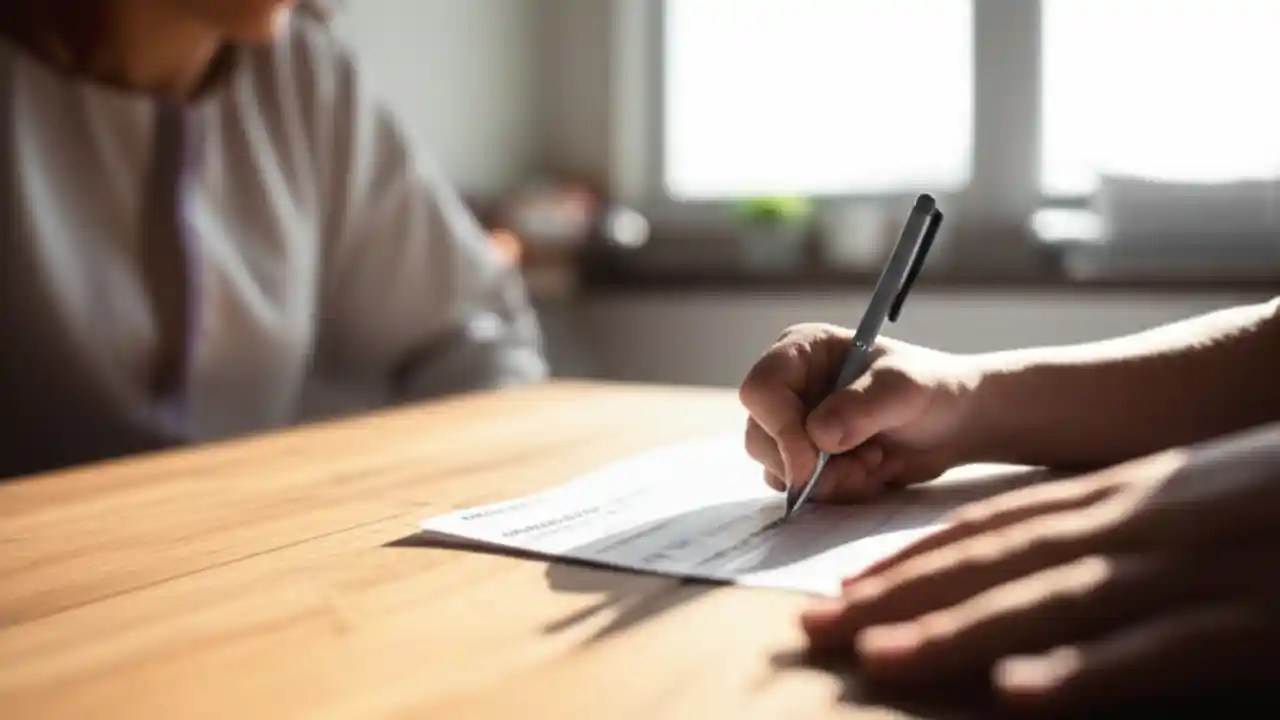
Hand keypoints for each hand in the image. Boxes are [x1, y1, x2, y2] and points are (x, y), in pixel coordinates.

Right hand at [739, 324, 980, 500]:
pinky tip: (871, 472)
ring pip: (777, 470)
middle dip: (811, 464)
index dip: (780, 429)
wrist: (954, 424)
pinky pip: (801, 490)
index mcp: (800, 351)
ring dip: (829, 481)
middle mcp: (789, 387)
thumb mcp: (904, 388)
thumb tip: (818, 435)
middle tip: (865, 464)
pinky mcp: (806, 459)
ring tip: (875, 463)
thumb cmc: (932, 388)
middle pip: (760, 437)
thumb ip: (862, 407)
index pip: (761, 391)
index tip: (812, 463)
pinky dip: (837, 491)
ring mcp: (794, 425)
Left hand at [801, 423, 1279, 712]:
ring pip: (1047, 603)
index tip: (847, 589)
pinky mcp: (1245, 624)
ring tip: (877, 658)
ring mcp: (1187, 571)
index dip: (914, 558)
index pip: (994, 525)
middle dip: (897, 597)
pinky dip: (1077, 673)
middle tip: (813, 628)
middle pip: (994, 561)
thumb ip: (1118, 519)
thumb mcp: (1191, 491)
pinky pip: (1148, 652)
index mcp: (1124, 492)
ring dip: (954, 631)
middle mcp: (1136, 523)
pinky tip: (1013, 694)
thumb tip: (1044, 551)